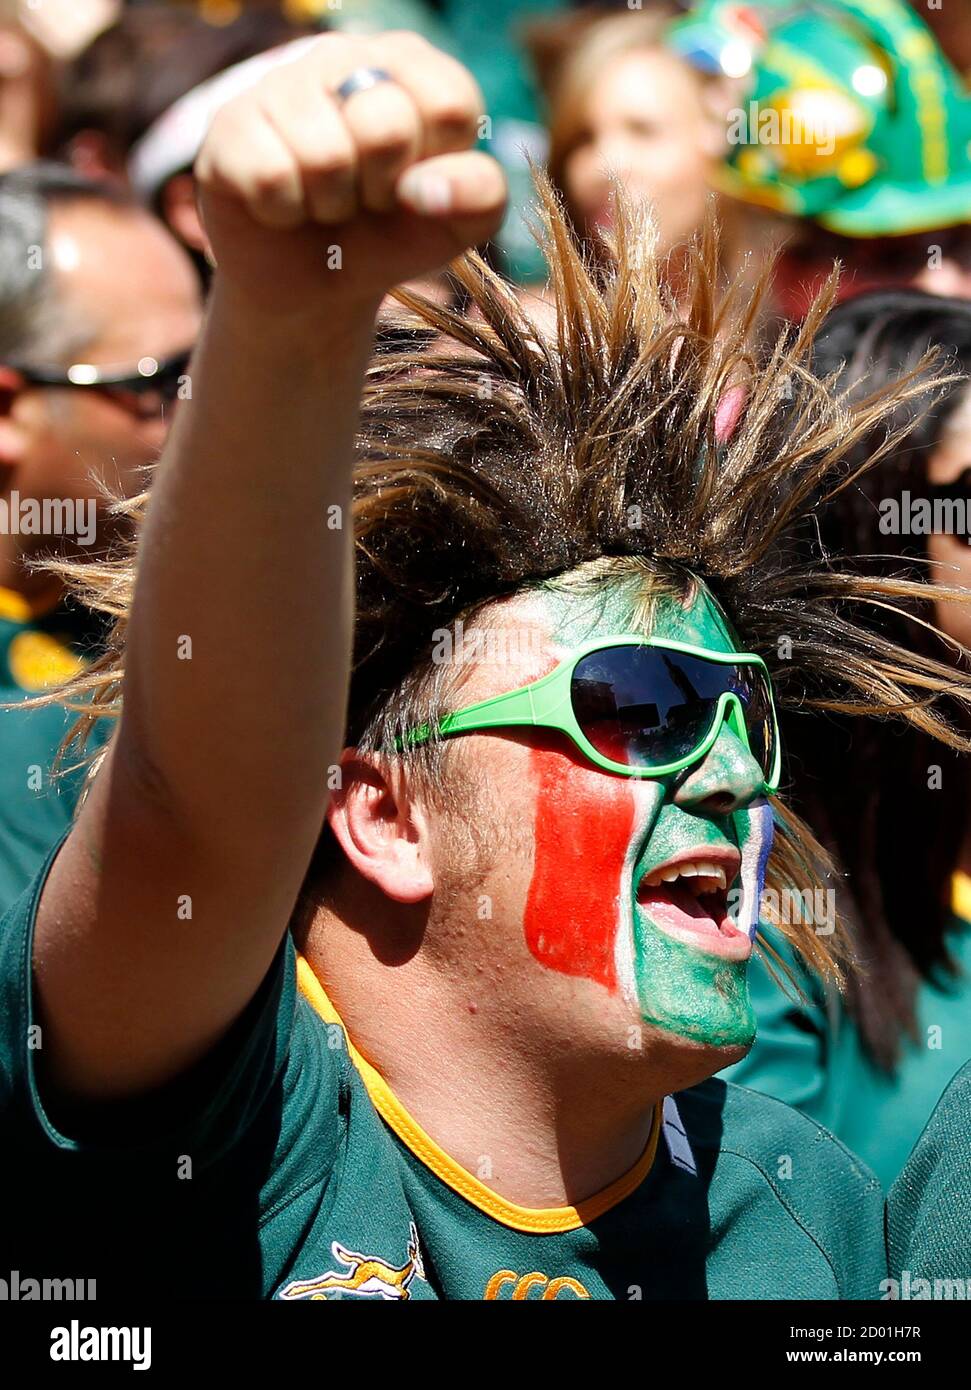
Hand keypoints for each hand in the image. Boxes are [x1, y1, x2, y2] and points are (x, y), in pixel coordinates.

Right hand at [195, 31, 507, 316]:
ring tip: (324, 201)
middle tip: (364, 198)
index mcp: (411, 65)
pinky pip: (273, 177)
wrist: (314, 285)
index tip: (416, 184)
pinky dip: (285, 213)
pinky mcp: (229, 122)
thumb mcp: (457, 223)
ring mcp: (282, 82)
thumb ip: (482, 194)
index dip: (436, 168)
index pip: (450, 103)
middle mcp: (345, 55)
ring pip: (326, 156)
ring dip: (330, 206)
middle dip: (380, 190)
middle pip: (386, 125)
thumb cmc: (389, 236)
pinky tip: (282, 204)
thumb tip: (428, 186)